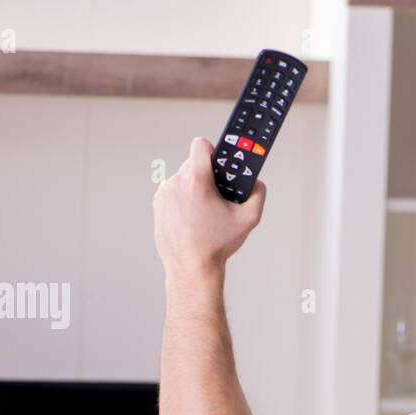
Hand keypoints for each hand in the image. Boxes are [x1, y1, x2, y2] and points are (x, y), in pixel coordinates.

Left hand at [153, 137, 265, 275]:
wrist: (191, 268)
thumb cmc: (217, 245)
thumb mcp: (249, 219)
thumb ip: (258, 193)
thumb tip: (256, 181)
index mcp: (197, 180)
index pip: (201, 145)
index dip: (213, 151)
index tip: (219, 163)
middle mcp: (176, 182)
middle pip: (193, 163)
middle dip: (206, 176)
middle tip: (217, 195)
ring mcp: (164, 194)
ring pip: (182, 179)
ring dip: (193, 189)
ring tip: (203, 211)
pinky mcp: (158, 205)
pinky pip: (173, 193)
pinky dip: (182, 201)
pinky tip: (191, 218)